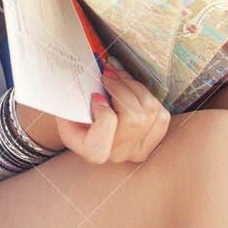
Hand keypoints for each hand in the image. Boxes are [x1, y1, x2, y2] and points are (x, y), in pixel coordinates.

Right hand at [55, 70, 169, 163]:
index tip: (95, 96)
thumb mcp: (66, 103)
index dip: (103, 115)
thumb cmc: (75, 108)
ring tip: (118, 77)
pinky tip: (131, 89)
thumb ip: (73, 96)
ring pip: (149, 111)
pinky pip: (161, 114)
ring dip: (134, 86)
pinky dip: (148, 95)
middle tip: (107, 75)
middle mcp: (116, 153)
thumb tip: (97, 73)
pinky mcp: (153, 139)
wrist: (85, 116)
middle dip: (121, 88)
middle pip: (133, 119)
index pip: (101, 145)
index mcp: (91, 151)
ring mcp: (138, 148)